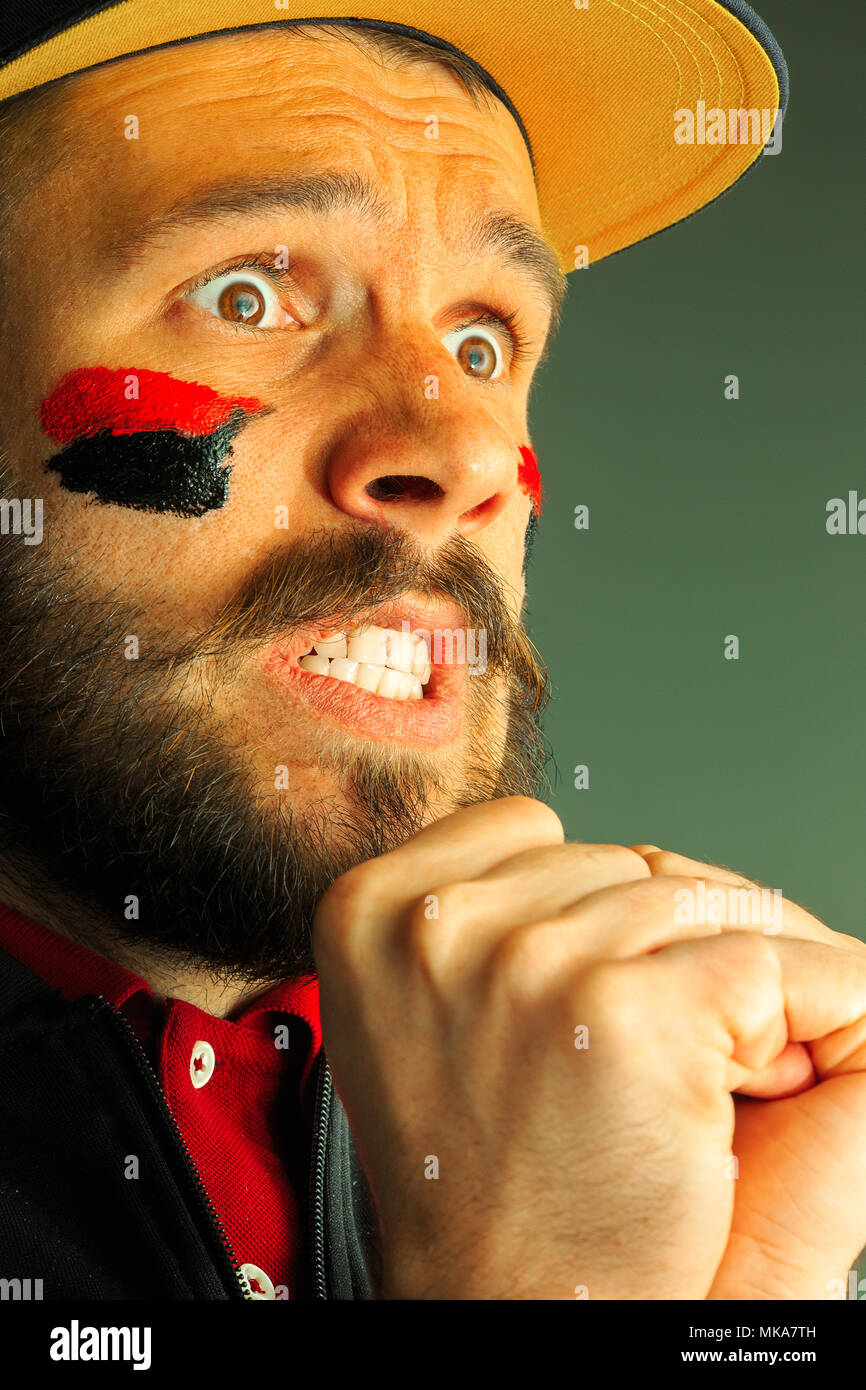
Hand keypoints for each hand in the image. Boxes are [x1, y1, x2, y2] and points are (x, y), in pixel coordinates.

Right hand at [313, 800, 865, 1298]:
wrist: (506, 1308)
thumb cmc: (474, 1175)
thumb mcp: (417, 1013)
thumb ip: (466, 916)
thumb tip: (559, 851)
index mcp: (368, 908)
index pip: (528, 829)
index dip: (578, 908)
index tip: (582, 990)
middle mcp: (437, 923)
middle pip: (616, 862)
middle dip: (650, 945)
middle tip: (628, 1051)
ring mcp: (529, 961)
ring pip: (694, 902)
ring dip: (715, 983)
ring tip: (677, 1077)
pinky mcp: (627, 1009)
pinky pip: (763, 960)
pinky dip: (784, 1017)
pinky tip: (738, 1084)